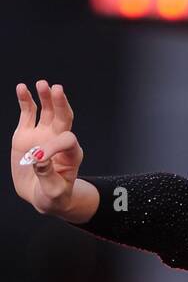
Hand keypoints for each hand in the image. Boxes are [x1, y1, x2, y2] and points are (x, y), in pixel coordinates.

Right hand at [12, 79, 83, 214]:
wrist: (40, 195)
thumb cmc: (52, 196)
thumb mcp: (53, 193)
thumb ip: (47, 176)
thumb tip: (38, 158)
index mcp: (71, 155)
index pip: (66, 140)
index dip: (54, 146)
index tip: (38, 158)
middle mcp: (59, 140)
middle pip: (64, 118)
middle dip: (61, 103)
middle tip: (57, 89)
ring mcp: (43, 134)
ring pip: (48, 111)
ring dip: (45, 97)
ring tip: (42, 84)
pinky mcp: (27, 132)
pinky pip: (28, 113)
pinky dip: (25, 100)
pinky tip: (22, 88)